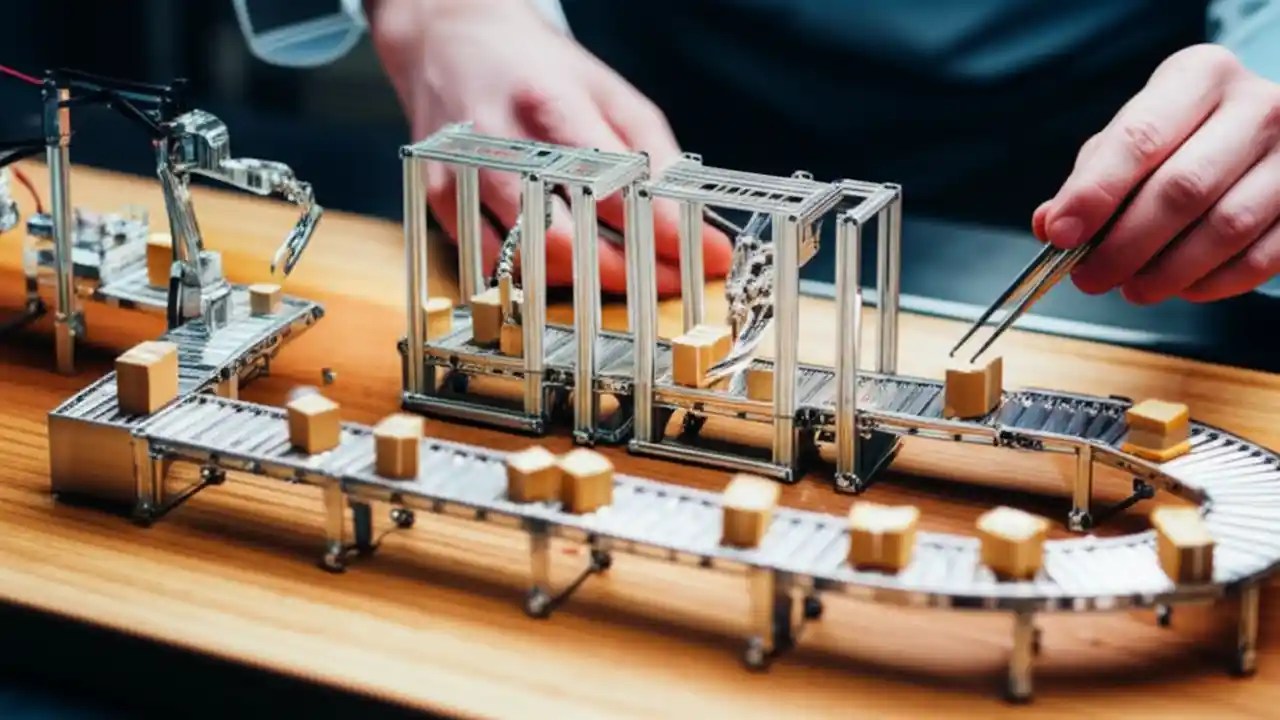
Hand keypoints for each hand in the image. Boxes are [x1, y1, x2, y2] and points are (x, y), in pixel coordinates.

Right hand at [368, 0, 730, 294]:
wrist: (450, 41)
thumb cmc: (543, 72)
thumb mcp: (613, 98)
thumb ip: (660, 164)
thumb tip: (702, 238)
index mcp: (551, 105)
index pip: (614, 190)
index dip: (662, 238)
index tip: (700, 262)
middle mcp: (500, 142)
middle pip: (565, 239)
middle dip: (622, 273)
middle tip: (660, 281)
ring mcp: (463, 174)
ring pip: (526, 260)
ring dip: (580, 280)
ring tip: (616, 271)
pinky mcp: (439, 197)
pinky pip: (492, 262)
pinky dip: (533, 274)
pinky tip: (561, 262)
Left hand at [1033, 44, 1279, 303]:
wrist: (1259, 135)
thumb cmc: (1183, 137)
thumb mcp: (1130, 139)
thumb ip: (1089, 179)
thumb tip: (1049, 223)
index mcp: (1200, 77)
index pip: (1141, 138)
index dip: (1095, 193)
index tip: (1061, 234)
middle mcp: (1256, 107)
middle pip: (1182, 188)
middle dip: (1124, 245)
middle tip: (1089, 276)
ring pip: (1225, 228)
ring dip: (1166, 272)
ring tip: (1132, 287)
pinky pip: (1260, 257)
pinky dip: (1212, 282)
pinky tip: (1183, 286)